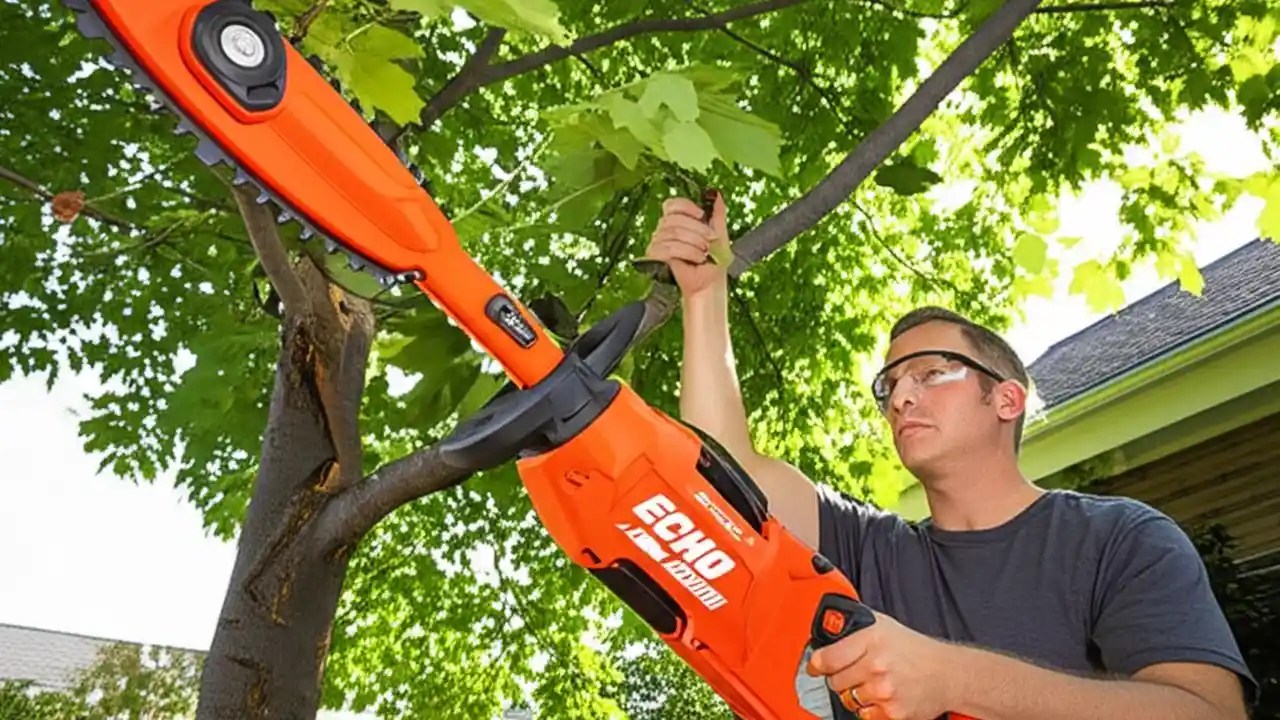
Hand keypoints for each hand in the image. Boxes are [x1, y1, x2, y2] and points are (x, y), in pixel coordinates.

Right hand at [643, 194, 730, 297]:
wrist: (709, 283)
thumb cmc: (713, 261)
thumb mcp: (720, 232)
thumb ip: (717, 212)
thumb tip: (716, 193)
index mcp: (677, 221)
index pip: (673, 204)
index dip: (687, 207)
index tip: (702, 215)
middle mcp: (664, 230)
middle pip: (674, 219)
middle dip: (697, 230)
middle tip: (710, 241)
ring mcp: (657, 243)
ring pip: (672, 233)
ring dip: (694, 243)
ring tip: (705, 253)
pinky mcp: (654, 257)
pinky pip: (667, 248)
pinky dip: (687, 252)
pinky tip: (697, 258)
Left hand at [807, 610, 958, 719]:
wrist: (946, 673)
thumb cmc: (914, 649)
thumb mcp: (882, 626)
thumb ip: (854, 628)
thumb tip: (827, 630)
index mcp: (871, 640)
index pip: (828, 658)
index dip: (816, 664)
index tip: (814, 667)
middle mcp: (876, 666)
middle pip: (835, 681)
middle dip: (839, 678)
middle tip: (852, 673)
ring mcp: (884, 691)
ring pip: (848, 699)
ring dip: (854, 694)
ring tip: (870, 684)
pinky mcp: (892, 713)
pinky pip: (864, 715)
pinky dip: (868, 709)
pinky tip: (880, 697)